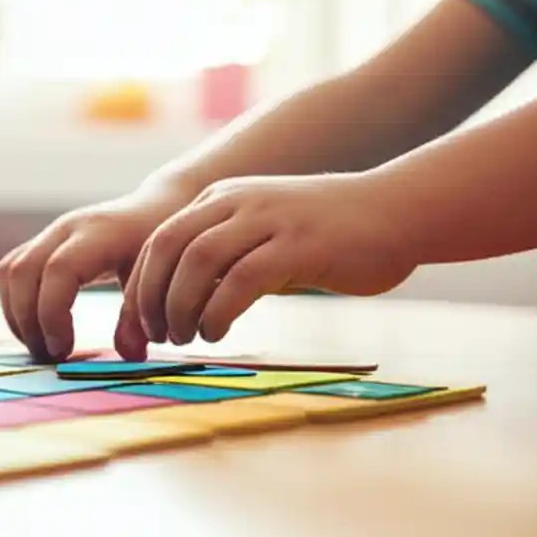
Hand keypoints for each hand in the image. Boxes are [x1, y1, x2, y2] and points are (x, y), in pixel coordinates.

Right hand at [0, 179, 198, 361]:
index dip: (52, 314)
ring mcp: (50, 234)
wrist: (156, 207)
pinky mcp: (41, 244)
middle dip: (28, 321)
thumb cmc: (162, 244)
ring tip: (42, 347)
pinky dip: (16, 304)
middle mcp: (66, 229)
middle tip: (50, 357)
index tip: (64, 350)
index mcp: (98, 234)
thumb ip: (140, 315)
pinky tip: (38, 330)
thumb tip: (129, 356)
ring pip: (10, 271)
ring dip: (17, 315)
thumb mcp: (157, 277)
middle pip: (22, 271)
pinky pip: (12, 271)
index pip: (58, 270)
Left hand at [124, 172, 414, 350]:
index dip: (141, 286)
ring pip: (198, 260)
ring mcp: (268, 220)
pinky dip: (218, 310)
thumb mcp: (265, 236)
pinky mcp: (299, 244)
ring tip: (184, 337)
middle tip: (156, 336)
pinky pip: (242, 279)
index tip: (139, 325)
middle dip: (151, 297)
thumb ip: (228, 260)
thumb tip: (183, 305)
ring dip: (180, 306)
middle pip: (168, 247)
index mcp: (222, 199)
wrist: (398, 210)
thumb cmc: (329, 236)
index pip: (159, 240)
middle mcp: (237, 202)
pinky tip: (217, 333)